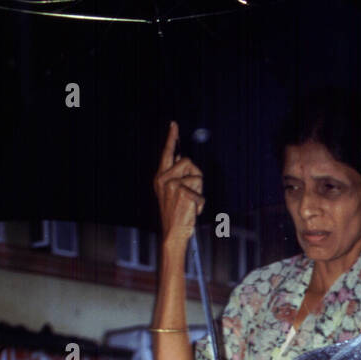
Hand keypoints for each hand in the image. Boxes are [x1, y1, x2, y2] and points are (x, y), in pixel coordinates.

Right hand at [154, 121, 204, 244]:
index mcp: (160, 178)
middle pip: (188, 161)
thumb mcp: (172, 193)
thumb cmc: (175, 215)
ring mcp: (172, 185)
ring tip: (190, 204)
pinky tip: (192, 212)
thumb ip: (175, 175)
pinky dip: (200, 204)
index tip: (174, 124)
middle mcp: (164, 179)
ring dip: (199, 191)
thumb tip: (179, 156)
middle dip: (195, 176)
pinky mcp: (182, 192)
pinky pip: (200, 192)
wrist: (173, 234)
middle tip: (190, 194)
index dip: (171, 138)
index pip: (166, 154)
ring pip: (197, 176)